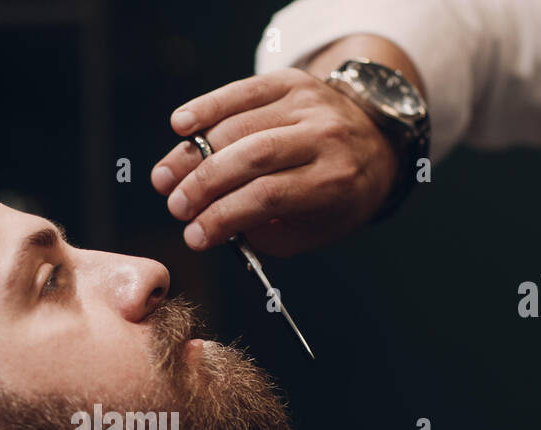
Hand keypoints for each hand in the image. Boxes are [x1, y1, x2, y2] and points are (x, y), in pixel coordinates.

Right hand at [151, 67, 399, 257]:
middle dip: (203, 185)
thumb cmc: (337, 195)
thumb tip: (210, 224)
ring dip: (194, 154)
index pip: (268, 196)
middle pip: (251, 157)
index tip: (194, 237)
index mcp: (333, 180)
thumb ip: (265, 233)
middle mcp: (323, 136)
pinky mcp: (290, 82)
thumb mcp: (313, 230)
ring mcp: (306, 104)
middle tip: (175, 207)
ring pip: (239, 126)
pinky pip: (241, 91)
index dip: (223, 217)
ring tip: (165, 178)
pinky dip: (206, 107)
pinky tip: (180, 127)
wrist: (376, 141)